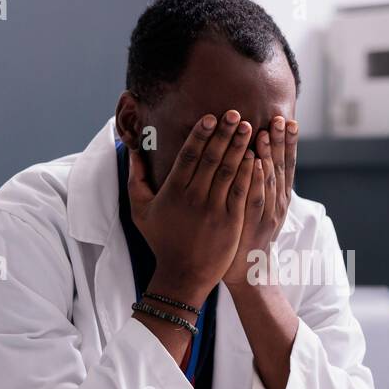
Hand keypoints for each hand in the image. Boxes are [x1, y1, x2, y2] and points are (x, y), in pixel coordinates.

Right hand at [128, 111, 254, 306]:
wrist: (183, 274)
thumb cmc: (161, 241)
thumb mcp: (140, 210)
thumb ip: (135, 178)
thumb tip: (132, 150)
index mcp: (173, 192)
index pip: (188, 156)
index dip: (200, 135)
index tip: (210, 117)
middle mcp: (194, 198)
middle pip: (211, 159)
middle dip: (224, 134)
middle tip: (236, 114)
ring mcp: (214, 210)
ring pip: (229, 172)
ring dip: (239, 148)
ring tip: (249, 128)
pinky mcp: (231, 221)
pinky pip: (241, 192)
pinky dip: (249, 174)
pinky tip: (256, 157)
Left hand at [223, 116, 297, 287]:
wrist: (248, 272)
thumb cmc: (249, 236)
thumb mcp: (259, 209)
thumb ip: (260, 185)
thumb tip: (256, 158)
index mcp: (280, 198)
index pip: (287, 165)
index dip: (290, 144)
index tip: (290, 120)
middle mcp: (278, 203)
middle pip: (282, 167)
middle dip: (282, 142)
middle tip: (281, 117)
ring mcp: (269, 214)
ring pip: (271, 179)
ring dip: (269, 155)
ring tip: (266, 131)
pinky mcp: (256, 224)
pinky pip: (257, 197)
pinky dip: (258, 179)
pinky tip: (256, 162)